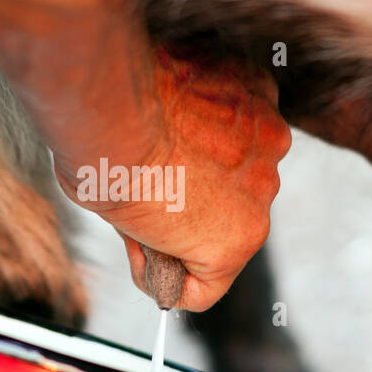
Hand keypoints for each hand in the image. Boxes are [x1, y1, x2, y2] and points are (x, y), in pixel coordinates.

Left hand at [55, 50, 290, 311]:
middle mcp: (265, 193)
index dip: (165, 269)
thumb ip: (158, 237)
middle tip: (150, 183)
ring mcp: (266, 137)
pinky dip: (217, 108)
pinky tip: (181, 103)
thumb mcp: (122, 226)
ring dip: (211, 154)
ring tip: (164, 137)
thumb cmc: (105, 168)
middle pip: (229, 214)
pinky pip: (242, 109)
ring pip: (242, 159)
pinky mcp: (259, 90)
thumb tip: (158, 233)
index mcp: (237, 241)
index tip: (141, 247)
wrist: (108, 102)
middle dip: (194, 205)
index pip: (207, 281)